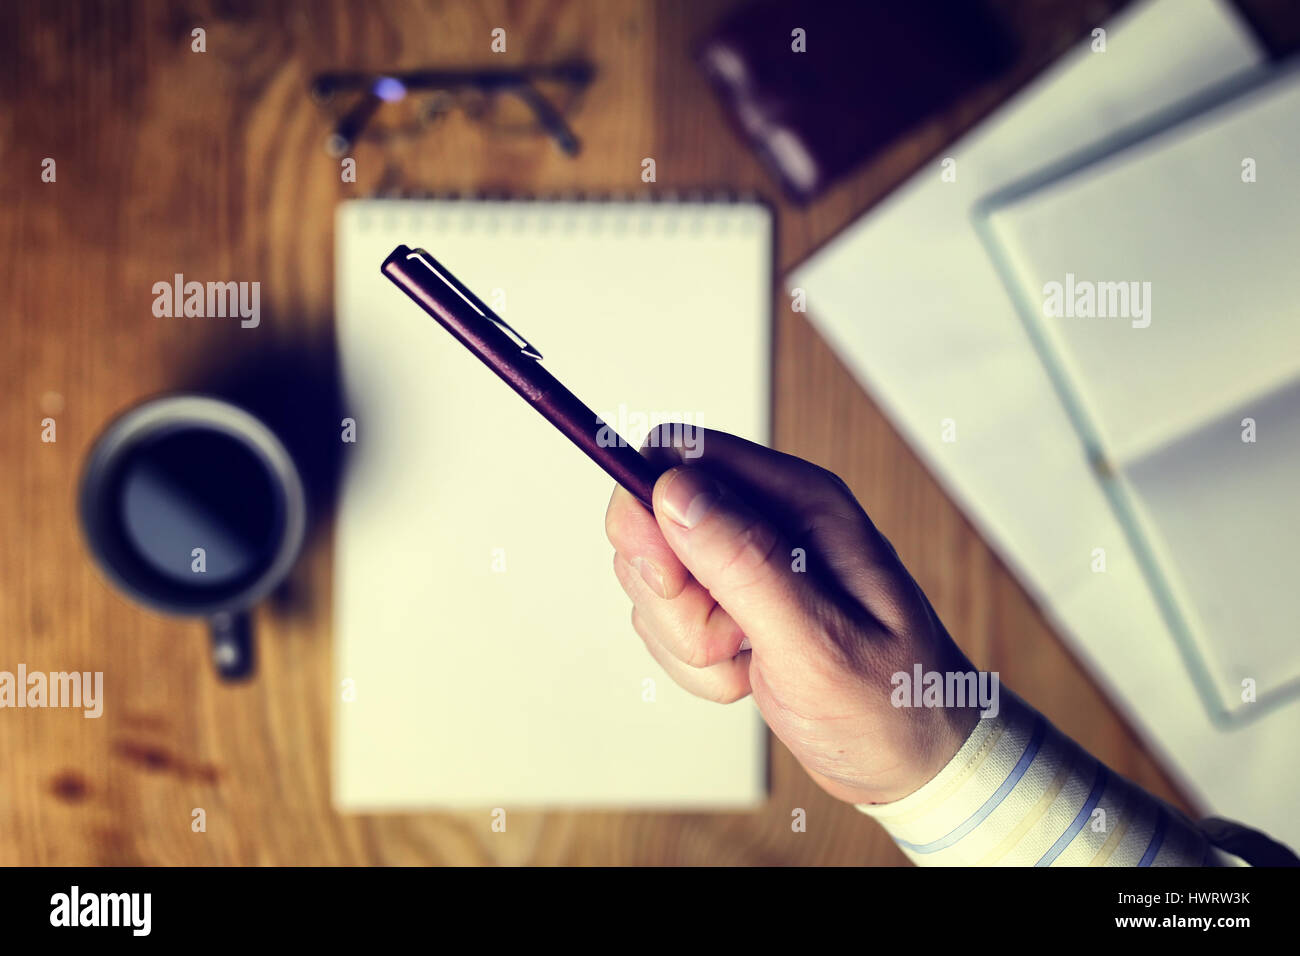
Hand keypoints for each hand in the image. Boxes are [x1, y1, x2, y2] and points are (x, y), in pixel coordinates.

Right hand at [605, 427, 980, 805]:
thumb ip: (743, 560)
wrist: (915, 760)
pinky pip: (667, 624)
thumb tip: (673, 488)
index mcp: (799, 501)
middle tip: (729, 639)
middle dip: (672, 597)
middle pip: (652, 522)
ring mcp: (745, 565)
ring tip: (752, 664)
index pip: (679, 455)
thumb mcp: (818, 639)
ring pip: (654, 582)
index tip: (666, 579)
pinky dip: (697, 667)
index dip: (648, 510)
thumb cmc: (893, 702)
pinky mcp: (729, 606)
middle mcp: (768, 519)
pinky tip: (750, 678)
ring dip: (687, 640)